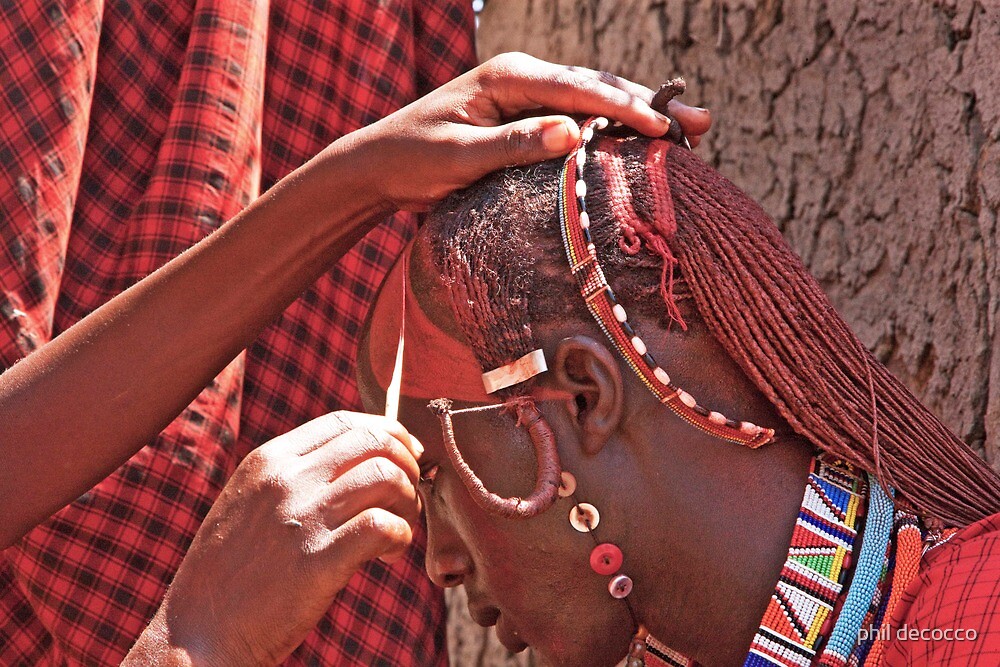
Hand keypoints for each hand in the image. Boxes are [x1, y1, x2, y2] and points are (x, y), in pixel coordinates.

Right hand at [124, 412, 422, 666]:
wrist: (198, 637)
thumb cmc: (230, 575)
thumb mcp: (249, 505)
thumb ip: (294, 478)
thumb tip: (358, 461)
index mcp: (267, 461)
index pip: (344, 422)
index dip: (387, 433)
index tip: (405, 456)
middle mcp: (285, 480)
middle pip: (373, 441)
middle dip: (406, 465)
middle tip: (406, 498)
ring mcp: (300, 519)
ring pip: (386, 477)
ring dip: (409, 502)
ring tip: (399, 529)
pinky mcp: (317, 562)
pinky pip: (383, 526)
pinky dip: (401, 537)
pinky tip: (390, 555)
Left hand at [340, 52, 712, 210]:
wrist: (380, 164)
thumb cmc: (413, 158)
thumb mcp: (459, 157)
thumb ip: (512, 144)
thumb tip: (571, 133)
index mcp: (509, 76)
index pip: (579, 89)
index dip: (625, 110)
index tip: (664, 130)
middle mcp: (524, 77)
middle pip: (599, 87)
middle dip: (650, 107)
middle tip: (702, 124)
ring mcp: (528, 95)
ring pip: (595, 101)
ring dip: (639, 118)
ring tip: (689, 133)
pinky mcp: (528, 117)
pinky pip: (579, 119)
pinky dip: (613, 132)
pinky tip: (641, 147)